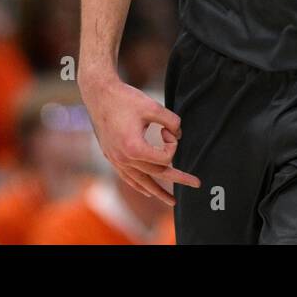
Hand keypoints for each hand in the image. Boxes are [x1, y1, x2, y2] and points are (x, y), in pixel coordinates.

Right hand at [79, 74, 200, 204]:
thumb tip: (179, 133)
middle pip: (156, 174)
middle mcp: (124, 159)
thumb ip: (172, 121)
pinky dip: (139, 185)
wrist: (99, 95)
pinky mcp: (112, 157)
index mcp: (134, 148)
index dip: (172, 143)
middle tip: (197, 184)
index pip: (164, 158)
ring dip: (158, 192)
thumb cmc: (125, 99)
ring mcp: (116, 160)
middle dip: (178, 178)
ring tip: (172, 201)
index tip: (167, 129)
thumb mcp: (153, 106)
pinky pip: (128, 177)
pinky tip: (147, 191)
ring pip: (141, 182)